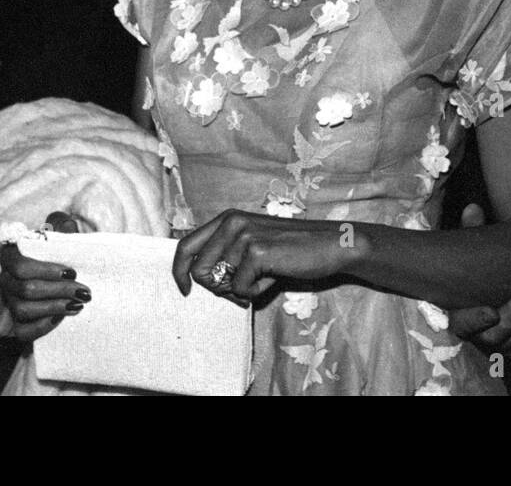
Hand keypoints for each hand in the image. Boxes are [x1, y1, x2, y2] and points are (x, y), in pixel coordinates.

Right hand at [0, 212, 89, 341]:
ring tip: (78, 304)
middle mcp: (6, 280)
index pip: (19, 265)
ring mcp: (10, 303)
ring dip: (54, 307)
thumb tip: (63, 221)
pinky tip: (61, 319)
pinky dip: (42, 326)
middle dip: (58, 290)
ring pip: (23, 309)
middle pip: (25, 289)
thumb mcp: (66, 239)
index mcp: (13, 257)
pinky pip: (22, 331)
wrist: (69, 284)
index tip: (72, 272)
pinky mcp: (17, 324)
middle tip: (83, 291)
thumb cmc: (65, 258)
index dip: (45, 270)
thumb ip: (63, 227)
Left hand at [171, 210, 358, 303]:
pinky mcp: (256, 251)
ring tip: (263, 278)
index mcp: (227, 218)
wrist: (331, 245)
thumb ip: (226, 254)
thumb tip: (196, 279)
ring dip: (240, 290)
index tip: (185, 290)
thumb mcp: (253, 244)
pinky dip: (255, 292)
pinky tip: (274, 277)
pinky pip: (239, 289)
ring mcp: (243, 235)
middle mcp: (231, 222)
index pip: (184, 246)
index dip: (179, 272)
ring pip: (219, 283)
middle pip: (198, 270)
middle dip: (217, 287)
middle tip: (243, 287)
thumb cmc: (292, 250)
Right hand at [446, 202, 510, 355]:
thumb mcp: (474, 247)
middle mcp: (480, 335)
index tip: (491, 311)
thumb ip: (472, 231)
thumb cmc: (482, 266)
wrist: (498, 284)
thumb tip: (473, 208)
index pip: (463, 326)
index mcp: (461, 315)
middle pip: (496, 336)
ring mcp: (501, 343)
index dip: (476, 321)